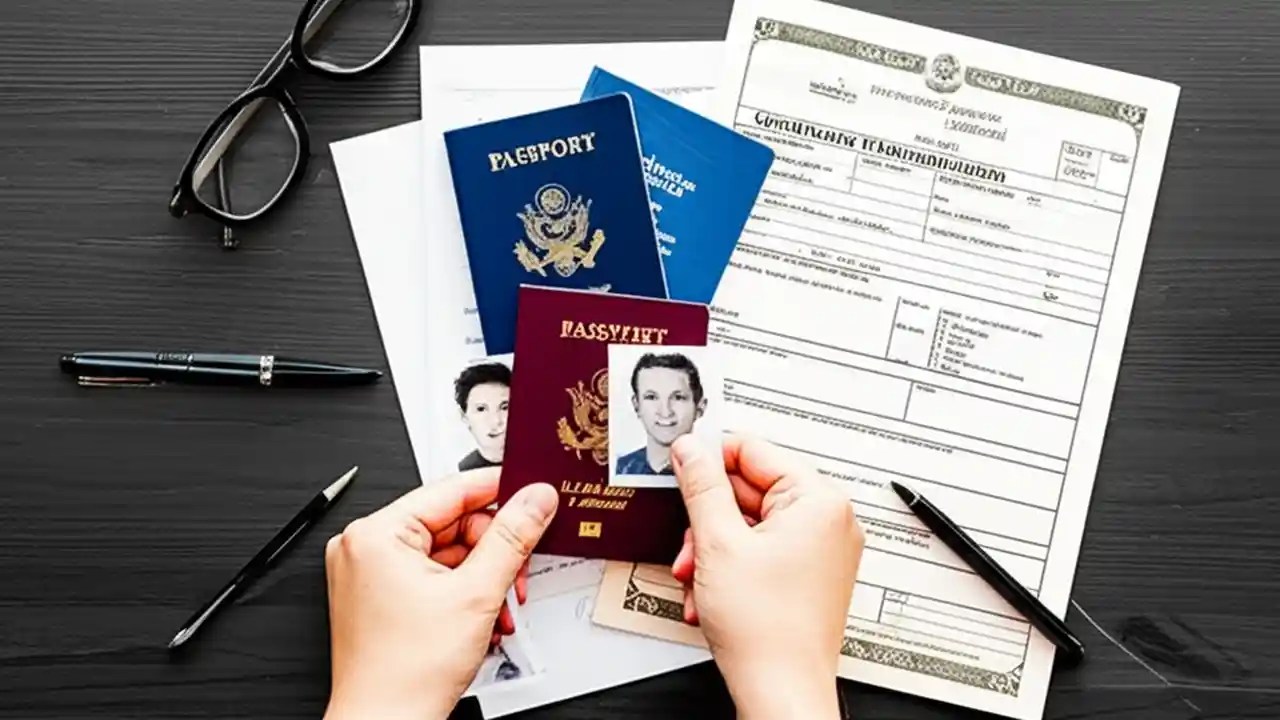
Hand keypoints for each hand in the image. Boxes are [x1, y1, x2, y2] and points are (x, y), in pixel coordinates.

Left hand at [322, 468, 558, 719]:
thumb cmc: (406, 673)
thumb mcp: (477, 593)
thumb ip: (513, 537)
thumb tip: (534, 499)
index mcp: (376, 534)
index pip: (451, 491)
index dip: (499, 493)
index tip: (531, 495)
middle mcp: (364, 548)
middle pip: (451, 525)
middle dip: (492, 554)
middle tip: (516, 574)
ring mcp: (369, 574)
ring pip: (446, 554)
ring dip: (482, 579)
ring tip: (499, 606)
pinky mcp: (378, 597)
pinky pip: (431, 577)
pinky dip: (462, 593)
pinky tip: (481, 616)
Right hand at [669, 434, 862, 719]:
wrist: (781, 693)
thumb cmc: (768, 630)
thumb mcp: (718, 542)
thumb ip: (701, 486)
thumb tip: (691, 449)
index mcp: (819, 501)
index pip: (753, 450)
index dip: (710, 460)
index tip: (681, 466)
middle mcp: (829, 520)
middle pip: (749, 491)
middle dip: (708, 521)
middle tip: (690, 543)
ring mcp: (822, 550)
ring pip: (749, 526)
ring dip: (713, 549)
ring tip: (699, 577)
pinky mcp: (809, 575)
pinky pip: (761, 552)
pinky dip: (730, 568)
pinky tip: (712, 593)